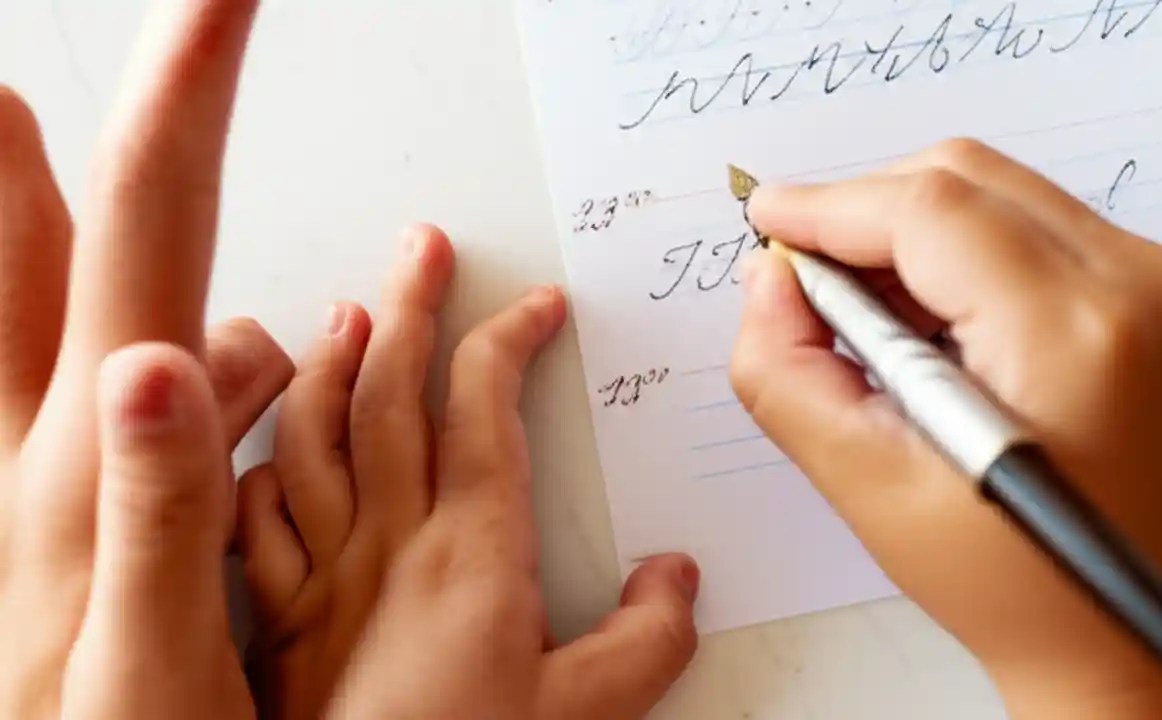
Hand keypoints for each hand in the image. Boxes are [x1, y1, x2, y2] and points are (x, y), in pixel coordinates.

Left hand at [0, 2, 287, 717]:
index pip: (148, 232)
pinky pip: (132, 408)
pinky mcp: (72, 519)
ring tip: (58, 168)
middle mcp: (54, 446)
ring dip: (95, 251)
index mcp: (91, 455)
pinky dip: (187, 372)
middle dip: (35, 140)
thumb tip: (161, 358)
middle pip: (40, 246)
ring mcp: (54, 480)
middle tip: (4, 75)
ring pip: (84, 322)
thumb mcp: (140, 665)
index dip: (185, 100)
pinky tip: (215, 379)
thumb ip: (150, 512)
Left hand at [237, 226, 699, 719]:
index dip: (506, 337)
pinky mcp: (277, 613)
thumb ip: (643, 646)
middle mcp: (389, 539)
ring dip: (329, 360)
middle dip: (408, 303)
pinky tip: (266, 437)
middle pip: (389, 390)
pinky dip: (257, 460)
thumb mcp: (580, 719)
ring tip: (349, 309)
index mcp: (472, 549)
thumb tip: (678, 579)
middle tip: (422, 245)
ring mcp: (321, 571)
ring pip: (313, 433)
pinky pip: (254, 513)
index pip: (483, 405)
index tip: (534, 304)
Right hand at [731, 140, 1161, 718]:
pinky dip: (953, 249)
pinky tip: (923, 319)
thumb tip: (767, 277)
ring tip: (867, 315)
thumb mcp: (864, 482)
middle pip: (963, 178)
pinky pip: (1025, 221)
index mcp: (1072, 335)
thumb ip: (787, 371)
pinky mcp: (1150, 290)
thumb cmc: (1001, 579)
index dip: (830, 207)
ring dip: (906, 229)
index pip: (929, 212)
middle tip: (805, 278)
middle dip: (864, 211)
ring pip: (992, 190)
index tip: (767, 223)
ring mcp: (1155, 283)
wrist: (1101, 628)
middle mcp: (1135, 287)